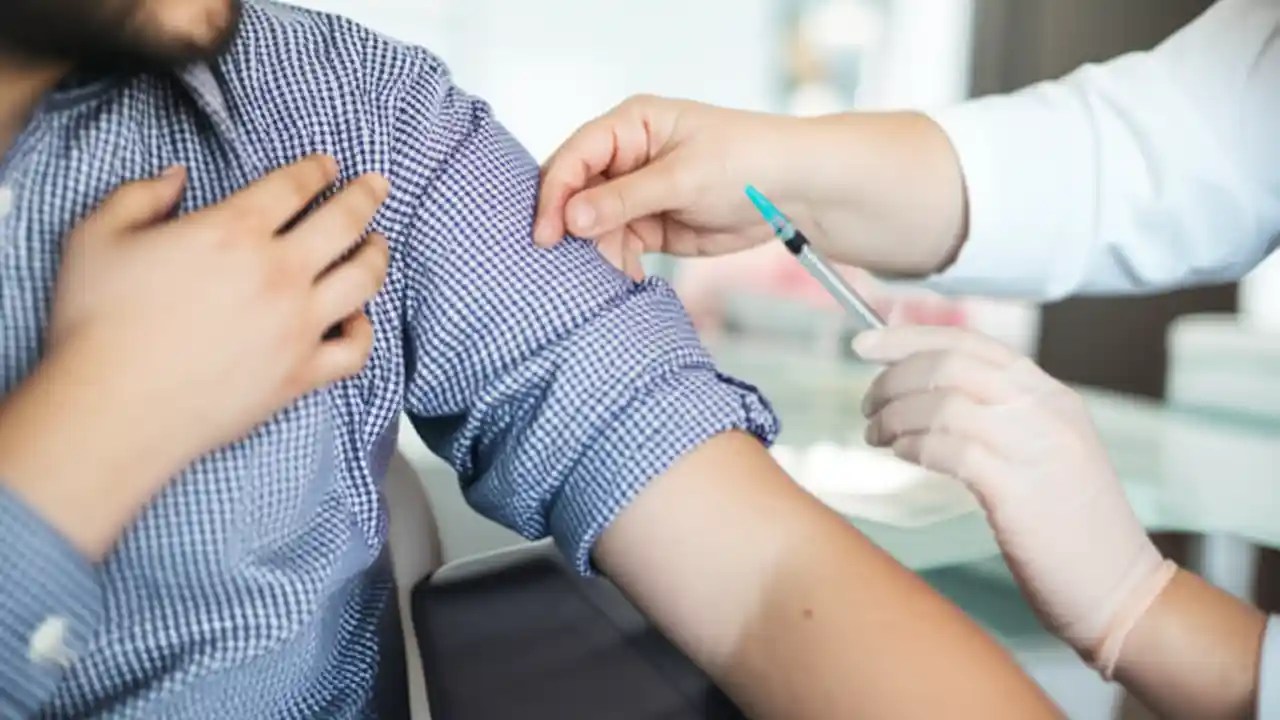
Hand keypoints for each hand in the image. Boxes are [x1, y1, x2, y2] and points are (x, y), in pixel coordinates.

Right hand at [0, 156, 390, 556]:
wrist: (111, 410)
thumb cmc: (97, 323)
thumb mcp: (97, 236)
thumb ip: (141, 195)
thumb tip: (177, 175)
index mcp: (232, 231)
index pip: (293, 186)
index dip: (316, 169)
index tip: (329, 165)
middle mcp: (278, 273)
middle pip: (344, 222)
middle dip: (366, 195)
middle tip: (378, 184)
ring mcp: (297, 326)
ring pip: (363, 280)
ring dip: (377, 254)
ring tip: (379, 244)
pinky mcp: (301, 375)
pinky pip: (355, 349)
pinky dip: (364, 331)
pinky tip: (356, 319)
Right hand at [534, 96, 967, 277]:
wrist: (797, 192)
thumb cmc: (747, 162)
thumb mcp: (683, 177)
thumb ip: (625, 199)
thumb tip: (572, 218)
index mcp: (629, 125)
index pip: (575, 157)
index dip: (556, 194)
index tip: (547, 233)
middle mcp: (626, 157)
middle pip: (577, 194)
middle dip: (572, 228)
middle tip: (571, 263)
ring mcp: (637, 194)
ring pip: (594, 227)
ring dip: (597, 252)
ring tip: (613, 274)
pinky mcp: (652, 226)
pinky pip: (619, 246)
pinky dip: (618, 265)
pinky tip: (629, 278)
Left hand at [854, 326, 1169, 662]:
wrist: (1120, 588)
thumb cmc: (1071, 526)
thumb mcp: (1045, 450)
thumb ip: (999, 416)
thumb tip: (924, 394)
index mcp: (1051, 395)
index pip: (971, 343)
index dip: (910, 336)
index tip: (865, 343)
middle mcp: (1046, 410)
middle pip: (950, 364)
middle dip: (894, 378)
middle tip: (866, 403)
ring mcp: (1035, 447)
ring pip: (943, 403)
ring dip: (895, 416)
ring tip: (876, 436)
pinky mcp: (1018, 489)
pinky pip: (948, 449)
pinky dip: (913, 447)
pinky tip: (901, 455)